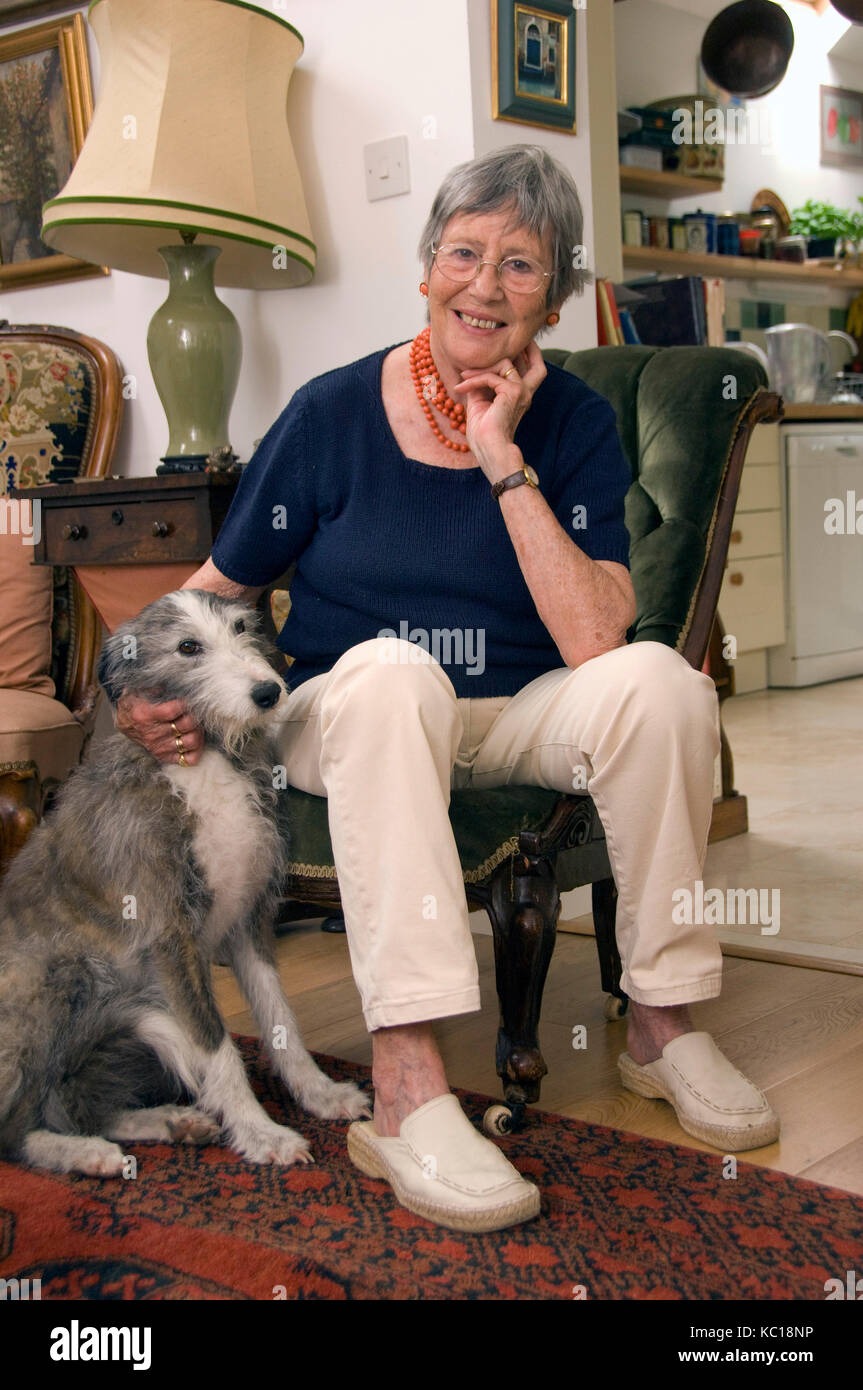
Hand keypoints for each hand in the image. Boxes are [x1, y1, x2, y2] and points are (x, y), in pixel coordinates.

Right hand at [114, 690, 203, 765]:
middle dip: (195, 715)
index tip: (187, 699)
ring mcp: (158, 747)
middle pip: (186, 725)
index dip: (185, 703)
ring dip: (199, 731)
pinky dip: (196, 750)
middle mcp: (152, 733)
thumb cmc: (135, 701)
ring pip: (191, 742)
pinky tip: (193, 738)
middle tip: (195, 710)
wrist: (123, 719)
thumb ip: (157, 687)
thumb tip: (177, 685)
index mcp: (145, 715)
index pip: (174, 710)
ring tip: (196, 724)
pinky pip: (188, 759)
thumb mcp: (140, 689)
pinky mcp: (164, 756)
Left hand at [451, 339, 546, 483]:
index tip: (506, 347)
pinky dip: (473, 380)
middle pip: (537, 365)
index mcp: (520, 397)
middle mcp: (525, 394)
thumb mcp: (480, 404)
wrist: (490, 450)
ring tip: (463, 377)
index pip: (531, 372)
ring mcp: (521, 392)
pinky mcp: (513, 391)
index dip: (524, 357)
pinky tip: (461, 387)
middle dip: (526, 348)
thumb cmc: (484, 435)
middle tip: (507, 341)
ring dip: (479, 369)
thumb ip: (481, 386)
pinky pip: (489, 377)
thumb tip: (473, 372)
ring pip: (503, 364)